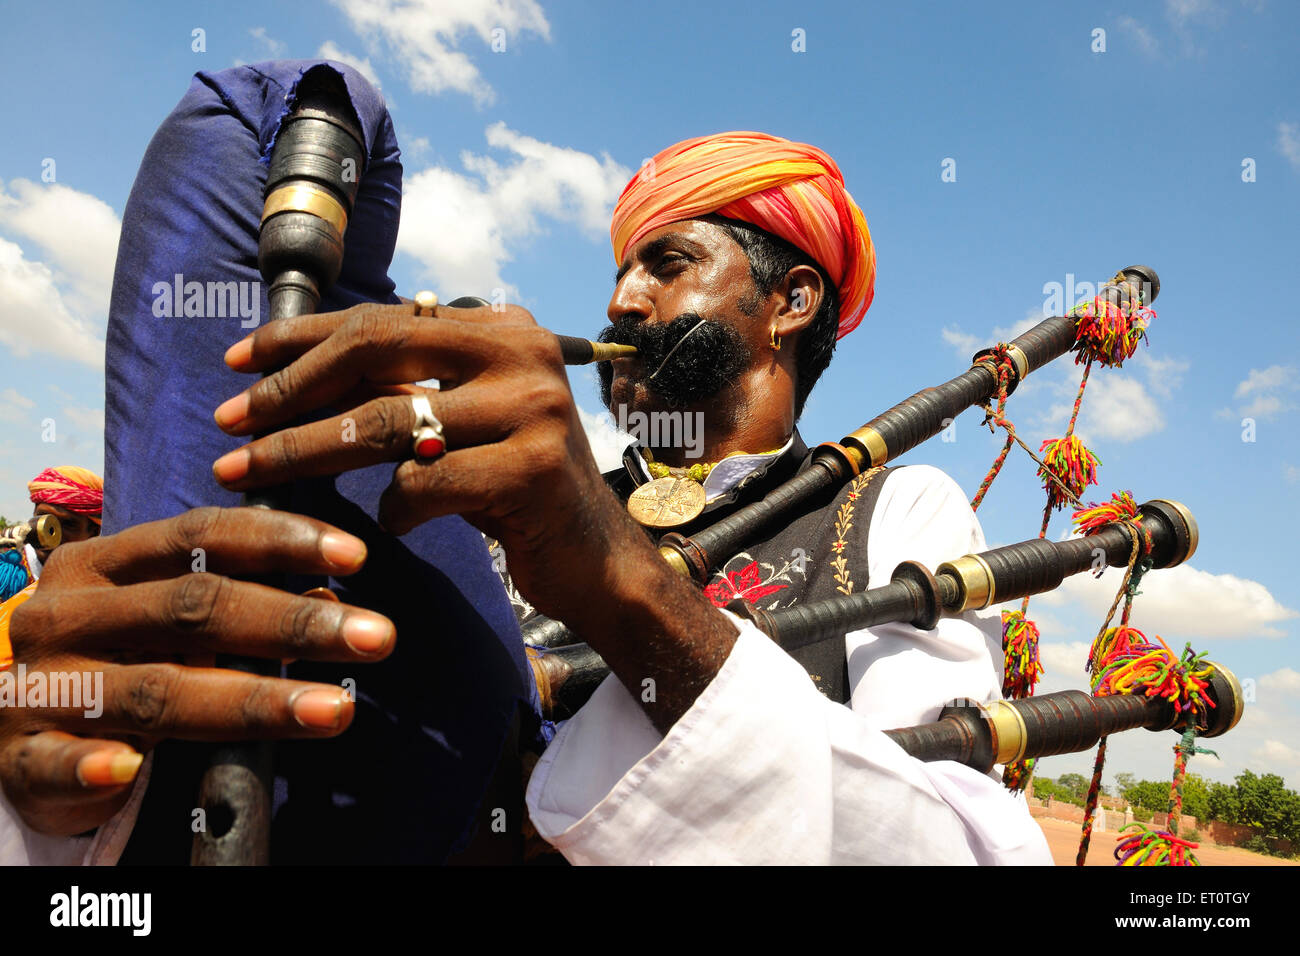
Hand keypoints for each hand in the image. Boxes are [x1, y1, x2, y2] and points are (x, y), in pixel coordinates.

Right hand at [0, 507, 392, 835]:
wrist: (6, 719)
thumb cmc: (110, 658)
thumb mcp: (168, 624)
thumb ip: (243, 607)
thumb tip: (333, 601)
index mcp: (105, 564)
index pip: (200, 536)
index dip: (280, 540)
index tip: (356, 555)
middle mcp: (68, 613)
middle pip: (192, 610)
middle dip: (292, 625)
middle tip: (378, 636)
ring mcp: (40, 683)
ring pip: (155, 689)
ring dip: (252, 701)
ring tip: (333, 710)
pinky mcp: (19, 754)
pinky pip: (59, 761)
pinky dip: (96, 766)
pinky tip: (133, 769)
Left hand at [211, 302, 637, 629]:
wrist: (598, 562)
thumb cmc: (514, 491)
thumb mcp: (463, 422)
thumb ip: (407, 385)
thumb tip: (293, 370)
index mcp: (502, 327)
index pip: (380, 318)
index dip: (298, 339)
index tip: (235, 363)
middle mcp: (522, 353)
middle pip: (373, 351)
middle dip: (287, 389)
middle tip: (228, 422)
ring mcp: (534, 407)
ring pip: (387, 423)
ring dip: (303, 451)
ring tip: (248, 473)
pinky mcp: (533, 469)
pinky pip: (422, 485)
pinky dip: (391, 510)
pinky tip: (389, 525)